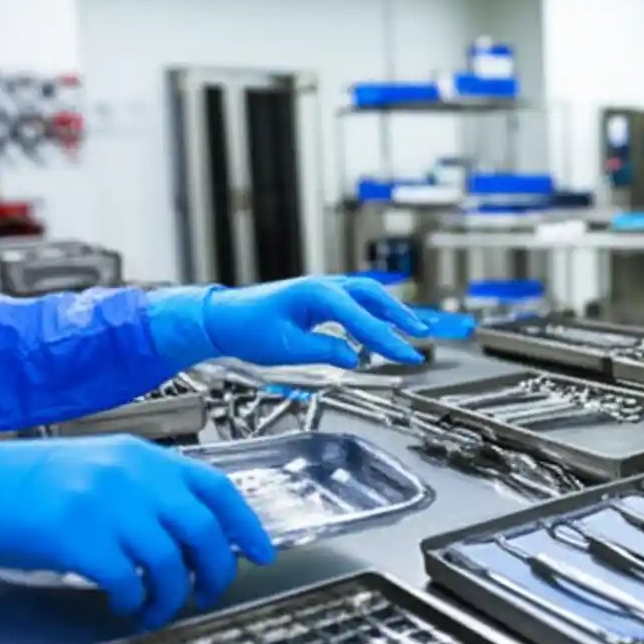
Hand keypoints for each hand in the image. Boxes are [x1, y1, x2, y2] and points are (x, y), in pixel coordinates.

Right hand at [0, 435, 273, 628]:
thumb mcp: (102, 467)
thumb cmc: (34, 481)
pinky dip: (134, 600)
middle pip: (202, 529)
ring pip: (168, 560)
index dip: (246, 524)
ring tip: (159, 608)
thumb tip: (193, 532)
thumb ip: (148, 488)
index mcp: (144, 456)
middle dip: (216, 569)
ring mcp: (105, 504)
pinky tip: (124, 605)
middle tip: (210, 592)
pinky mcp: (76, 537)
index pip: (216, 488)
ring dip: (171, 595)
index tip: (263, 552)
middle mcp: (133, 475)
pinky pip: (126, 579)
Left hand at [205, 276, 428, 366]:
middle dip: (399, 316)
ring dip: (390, 312)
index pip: (361, 318)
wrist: (222, 317)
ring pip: (365, 296)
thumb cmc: (247, 328)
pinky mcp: (318, 299)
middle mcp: (322, 287)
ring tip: (412, 329)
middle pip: (372, 296)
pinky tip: (380, 328)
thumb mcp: (285, 348)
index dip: (386, 338)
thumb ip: (324, 351)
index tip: (406, 353)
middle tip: (420, 334)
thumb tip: (353, 357)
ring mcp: (321, 290)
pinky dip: (372, 314)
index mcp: (316, 295)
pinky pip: (353, 302)